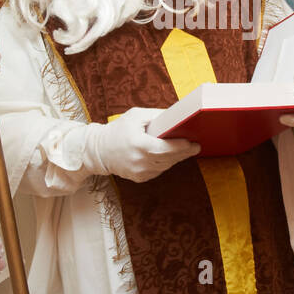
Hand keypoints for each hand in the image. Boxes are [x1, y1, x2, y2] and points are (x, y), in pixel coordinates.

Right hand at [85, 107, 200, 182]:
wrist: (98, 151)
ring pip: (165, 166)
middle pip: (168, 158)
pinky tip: (170, 156)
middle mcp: (139, 162)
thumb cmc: (117, 130)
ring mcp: (139, 172)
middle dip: (184, 152)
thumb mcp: (135, 116)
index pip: (164, 148)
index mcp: (138, 145)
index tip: (192, 143)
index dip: (180, 147)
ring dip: (176, 158)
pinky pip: (158, 170)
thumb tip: (175, 116)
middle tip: (195, 146)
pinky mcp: (139, 178)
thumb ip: (156, 116)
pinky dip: (165, 163)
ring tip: (186, 149)